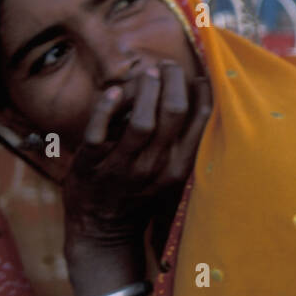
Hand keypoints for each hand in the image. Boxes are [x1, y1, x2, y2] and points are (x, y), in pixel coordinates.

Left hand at [61, 61, 211, 251]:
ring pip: (142, 121)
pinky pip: (99, 132)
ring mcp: (123, 168)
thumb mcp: (169, 172)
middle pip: (174, 113)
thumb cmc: (139, 192)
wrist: (102, 230)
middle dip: (174, 81)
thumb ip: (181, 141)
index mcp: (179, 167)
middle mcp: (156, 167)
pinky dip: (105, 108)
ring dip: (145, 89)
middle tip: (168, 66)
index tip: (198, 75)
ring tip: (147, 72)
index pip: (201, 121)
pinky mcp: (92, 167)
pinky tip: (112, 91)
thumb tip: (197, 95)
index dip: (203, 92)